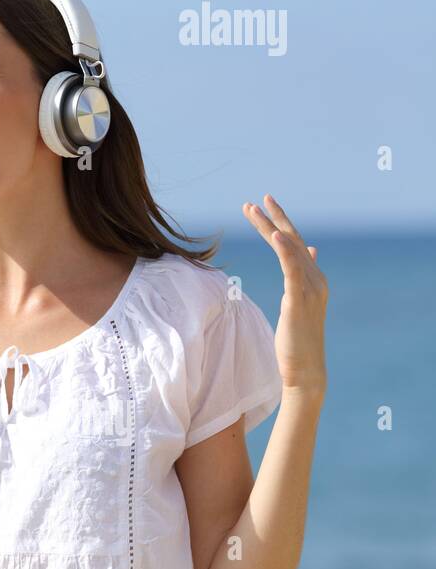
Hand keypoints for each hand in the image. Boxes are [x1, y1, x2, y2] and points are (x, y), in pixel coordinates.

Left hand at [242, 194, 328, 394]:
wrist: (305, 369)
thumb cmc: (298, 338)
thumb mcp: (299, 301)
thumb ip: (302, 275)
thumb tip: (307, 250)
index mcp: (313, 279)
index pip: (294, 244)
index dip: (278, 223)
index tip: (260, 206)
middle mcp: (315, 279)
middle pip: (292, 241)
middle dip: (274, 219)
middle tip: (256, 199)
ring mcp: (309, 289)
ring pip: (289, 250)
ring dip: (271, 227)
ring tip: (253, 209)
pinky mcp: (299, 300)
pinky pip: (292, 270)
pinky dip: (285, 251)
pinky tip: (274, 236)